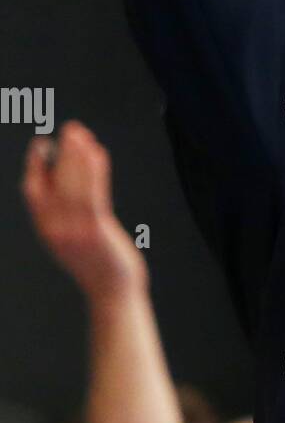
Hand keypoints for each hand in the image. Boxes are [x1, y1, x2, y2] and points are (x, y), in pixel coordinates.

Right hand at [21, 121, 147, 301]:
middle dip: (61, 152)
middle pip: (52, 181)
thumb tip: (66, 177)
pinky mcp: (94, 231)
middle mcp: (54, 228)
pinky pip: (91, 194)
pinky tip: (97, 153)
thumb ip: (66, 211)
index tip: (44, 143)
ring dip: (76, 155)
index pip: (33, 190)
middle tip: (71, 129)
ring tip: (81, 133)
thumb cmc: (99, 264)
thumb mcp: (74, 237)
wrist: (113, 293)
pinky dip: (93, 170)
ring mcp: (72, 231)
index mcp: (46, 228)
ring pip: (71, 184)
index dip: (36, 165)